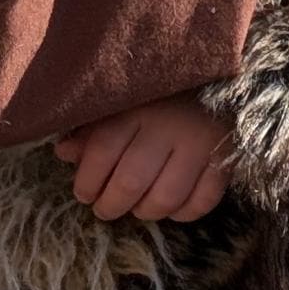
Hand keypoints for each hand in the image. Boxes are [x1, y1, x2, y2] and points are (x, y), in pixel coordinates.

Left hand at [55, 92, 231, 223]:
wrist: (222, 76)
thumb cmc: (162, 93)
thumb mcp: (123, 102)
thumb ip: (92, 127)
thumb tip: (63, 153)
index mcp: (137, 109)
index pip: (103, 150)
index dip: (88, 180)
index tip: (83, 194)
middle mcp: (167, 127)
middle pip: (131, 181)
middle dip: (111, 205)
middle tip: (104, 210)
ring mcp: (199, 145)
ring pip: (166, 197)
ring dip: (146, 212)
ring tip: (136, 210)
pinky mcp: (225, 159)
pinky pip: (204, 199)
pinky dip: (185, 213)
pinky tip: (172, 210)